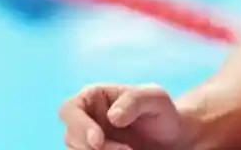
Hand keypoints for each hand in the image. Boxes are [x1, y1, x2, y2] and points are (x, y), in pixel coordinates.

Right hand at [58, 83, 188, 149]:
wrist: (171, 138)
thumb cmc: (161, 112)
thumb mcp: (155, 98)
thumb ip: (134, 100)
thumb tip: (112, 116)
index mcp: (92, 97)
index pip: (69, 109)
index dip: (78, 125)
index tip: (98, 140)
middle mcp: (84, 120)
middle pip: (71, 137)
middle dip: (94, 148)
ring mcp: (86, 141)